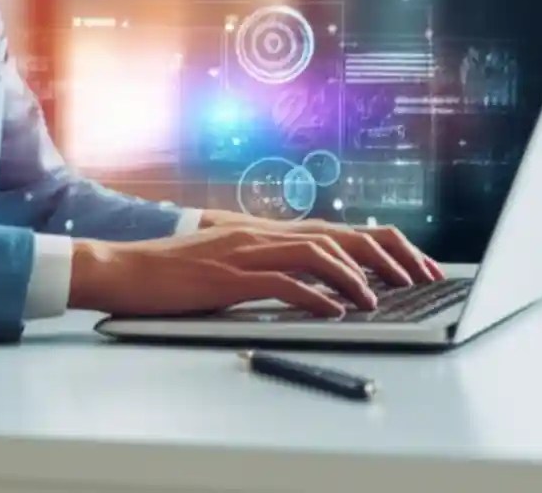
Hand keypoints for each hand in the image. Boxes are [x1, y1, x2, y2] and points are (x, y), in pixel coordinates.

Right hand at [68, 226, 382, 318]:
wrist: (124, 268)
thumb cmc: (175, 273)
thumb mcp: (231, 262)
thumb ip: (268, 266)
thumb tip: (312, 284)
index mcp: (267, 231)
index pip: (338, 231)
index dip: (381, 246)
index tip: (412, 266)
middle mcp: (263, 233)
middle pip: (340, 236)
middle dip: (385, 258)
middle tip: (417, 280)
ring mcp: (246, 251)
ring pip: (317, 254)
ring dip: (354, 278)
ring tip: (379, 300)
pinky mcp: (228, 276)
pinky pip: (281, 282)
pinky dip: (314, 297)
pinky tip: (335, 311)